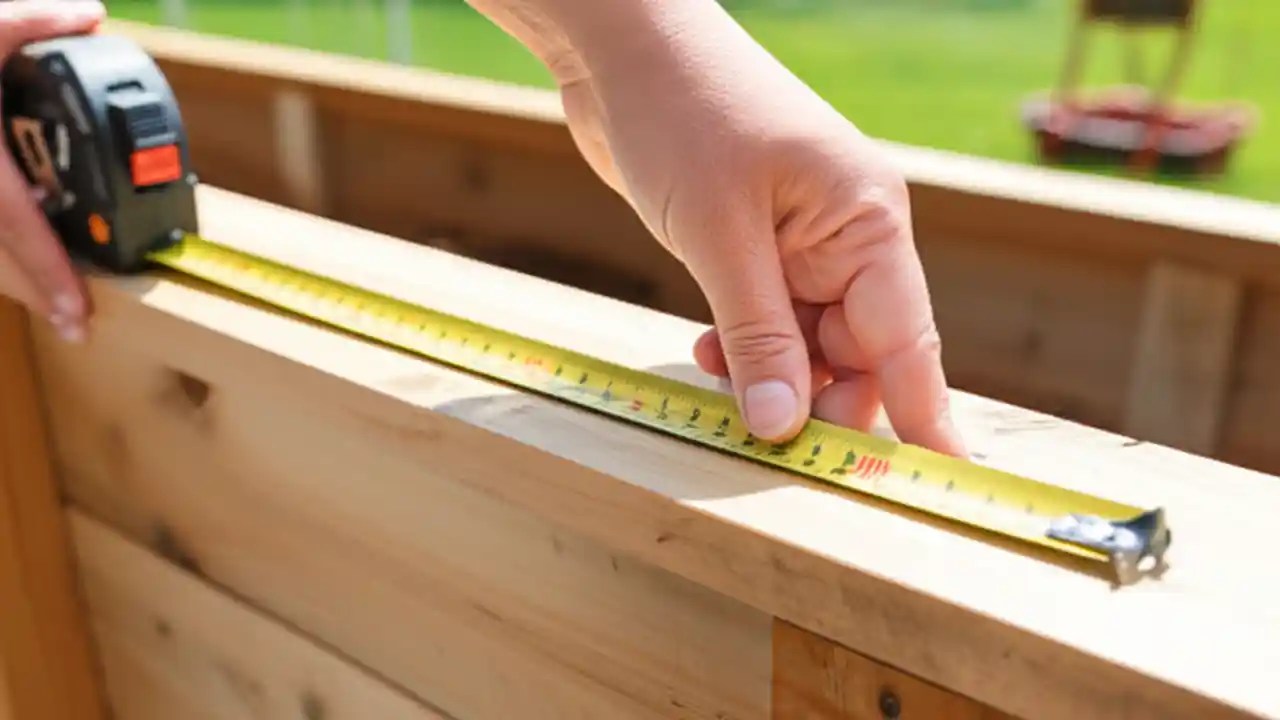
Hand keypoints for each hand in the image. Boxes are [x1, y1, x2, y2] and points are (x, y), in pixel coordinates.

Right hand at [0, 0, 105, 341]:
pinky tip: (22, 258)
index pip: (19, 228)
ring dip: (16, 272)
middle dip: (39, 288)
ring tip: (56, 300)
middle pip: (0, 254)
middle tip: (76, 322)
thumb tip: (90, 13)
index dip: (50, 276)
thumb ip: (32, 22)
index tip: (79, 315)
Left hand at [476, 0, 965, 454]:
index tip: (937, 481)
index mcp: (867, 222)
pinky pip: (767, 323)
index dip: (922, 417)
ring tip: (714, 371)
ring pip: (806, 346)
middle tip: (769, 439)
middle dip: (814, 399)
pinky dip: (742, 347)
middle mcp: (847, 236)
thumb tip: (783, 425)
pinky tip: (705, 347)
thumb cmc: (683, 114)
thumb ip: (757, 335)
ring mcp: (802, 243)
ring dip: (767, 375)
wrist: (623, 51)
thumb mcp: (720, 236)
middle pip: (857, 354)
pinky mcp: (758, 247)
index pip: (908, 342)